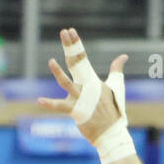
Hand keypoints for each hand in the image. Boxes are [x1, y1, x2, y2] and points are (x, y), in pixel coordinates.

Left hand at [39, 27, 128, 144]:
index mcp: (92, 79)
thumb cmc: (112, 110)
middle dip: (70, 46)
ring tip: (51, 61)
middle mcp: (86, 86)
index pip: (82, 57)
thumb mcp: (116, 86)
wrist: (111, 131)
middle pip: (76, 62)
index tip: (70, 31)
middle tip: (64, 31)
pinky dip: (50, 104)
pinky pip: (60, 107)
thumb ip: (117, 70)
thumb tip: (123, 56)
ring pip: (67, 83)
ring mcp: (80, 98)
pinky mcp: (76, 111)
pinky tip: (40, 100)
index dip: (76, 44)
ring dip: (58, 72)